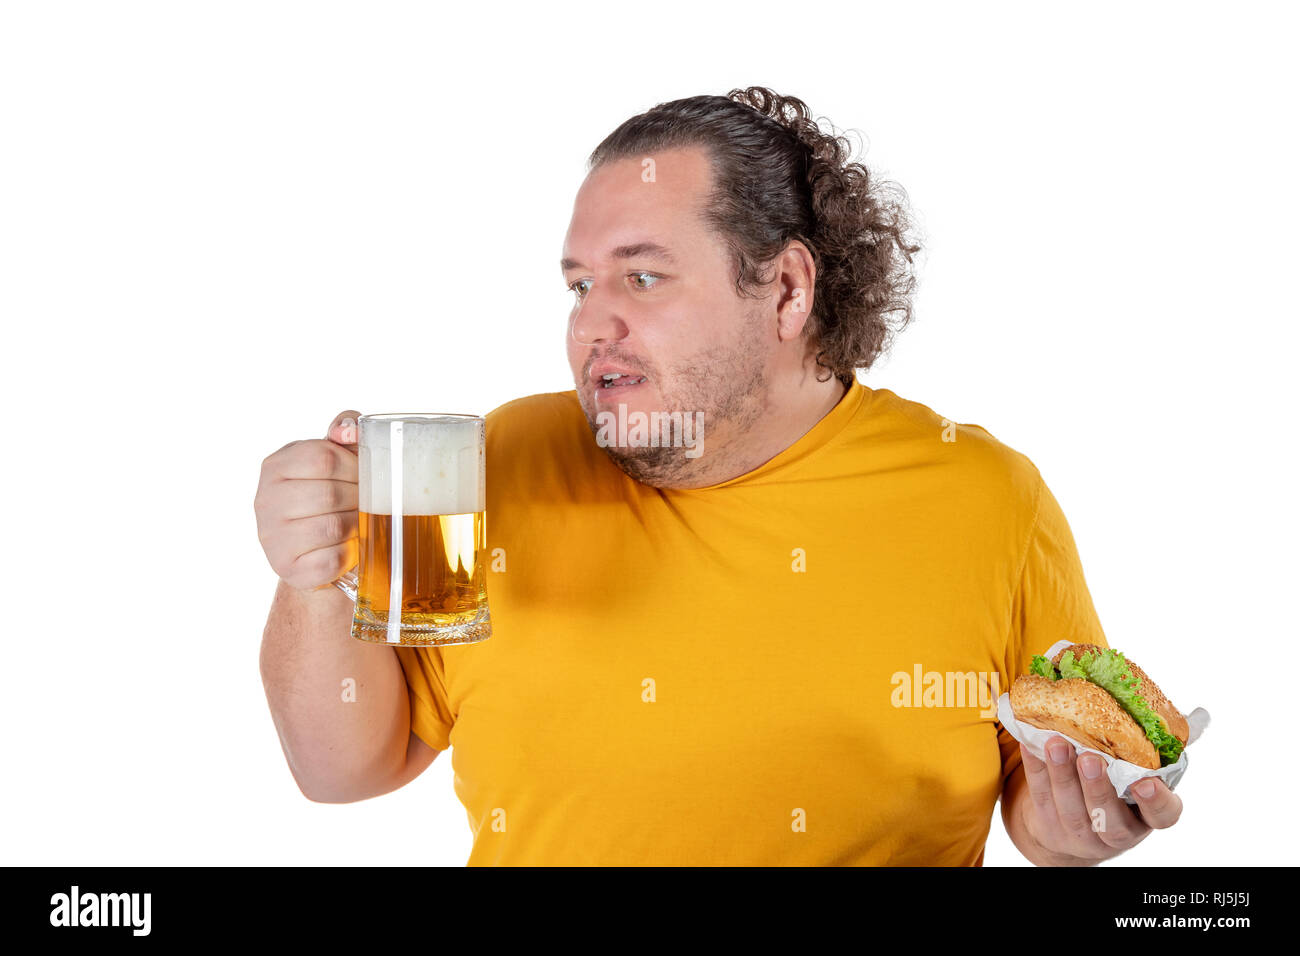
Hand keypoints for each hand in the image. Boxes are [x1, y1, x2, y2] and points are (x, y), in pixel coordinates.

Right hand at [254, 410, 361, 589]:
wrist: (316, 549)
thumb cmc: (331, 493)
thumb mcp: (334, 455)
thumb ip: (344, 429)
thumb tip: (349, 431)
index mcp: (275, 466)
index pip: (322, 457)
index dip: (354, 467)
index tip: (364, 476)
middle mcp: (265, 501)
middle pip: (329, 494)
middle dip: (359, 499)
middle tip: (367, 503)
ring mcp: (272, 537)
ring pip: (332, 527)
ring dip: (356, 526)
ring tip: (359, 523)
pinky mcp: (287, 568)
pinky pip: (331, 560)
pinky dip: (349, 554)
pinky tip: (348, 548)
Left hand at [1016, 735, 1182, 864]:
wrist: (1070, 826)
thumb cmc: (1111, 788)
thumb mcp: (1130, 775)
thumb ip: (1133, 751)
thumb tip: (1125, 698)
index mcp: (1147, 815)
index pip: (1163, 815)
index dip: (1157, 802)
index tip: (1146, 783)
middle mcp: (1119, 831)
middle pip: (1111, 820)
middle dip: (1098, 788)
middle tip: (1090, 759)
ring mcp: (1082, 835)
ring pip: (1071, 810)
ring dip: (1062, 775)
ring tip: (1056, 745)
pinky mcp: (1050, 827)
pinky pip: (1041, 798)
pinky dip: (1036, 769)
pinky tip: (1030, 745)